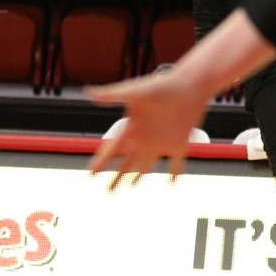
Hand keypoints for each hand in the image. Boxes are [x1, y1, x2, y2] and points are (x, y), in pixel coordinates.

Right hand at [86, 69, 207, 185]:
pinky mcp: (179, 143)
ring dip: (138, 176)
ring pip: (146, 166)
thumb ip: (111, 94)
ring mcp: (161, 142)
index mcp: (132, 128)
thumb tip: (87, 92)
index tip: (91, 174)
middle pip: (127, 163)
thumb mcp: (133, 91)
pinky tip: (172, 182)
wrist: (188, 85)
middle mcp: (144, 138)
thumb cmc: (160, 86)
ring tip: (131, 185)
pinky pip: (175, 163)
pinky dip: (174, 173)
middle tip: (109, 191)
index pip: (112, 150)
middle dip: (117, 177)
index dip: (101, 162)